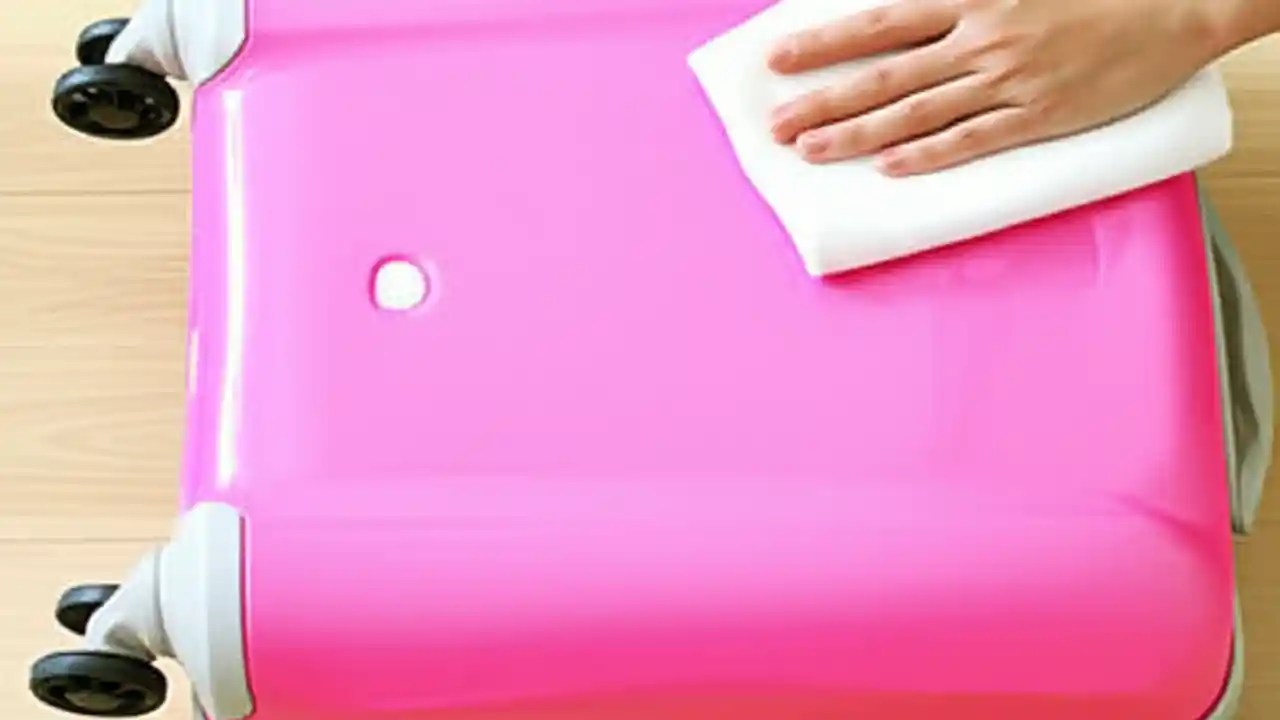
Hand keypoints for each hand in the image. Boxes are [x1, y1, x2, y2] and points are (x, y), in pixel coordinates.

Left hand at [766, 0, 1229, 175]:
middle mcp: (980, 39)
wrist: (1175, 8)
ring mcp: (1008, 81)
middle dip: (823, 100)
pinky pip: (973, 140)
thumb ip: (954, 1)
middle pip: (883, 74)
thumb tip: (904, 18)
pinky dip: (929, 155)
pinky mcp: (1038, 116)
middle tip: (775, 124)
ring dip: (857, 134)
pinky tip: (889, 170)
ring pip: (915, 112)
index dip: (825, 43)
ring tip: (810, 151)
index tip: (779, 59)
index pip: (879, 24)